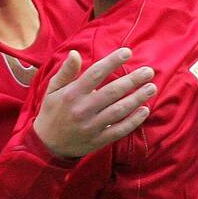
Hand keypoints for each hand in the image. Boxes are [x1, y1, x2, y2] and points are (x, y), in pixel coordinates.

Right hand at [33, 48, 155, 158]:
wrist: (46, 146)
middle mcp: (82, 109)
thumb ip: (65, 72)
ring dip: (137, 98)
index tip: (128, 52)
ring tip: (151, 87)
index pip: (95, 73)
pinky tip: (144, 110)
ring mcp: (91, 126)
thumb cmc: (51, 113)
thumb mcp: (52, 91)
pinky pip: (119, 130)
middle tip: (148, 71)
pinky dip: (133, 121)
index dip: (113, 61)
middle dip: (132, 80)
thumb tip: (75, 53)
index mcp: (71, 94)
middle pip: (112, 91)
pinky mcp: (98, 140)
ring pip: (119, 110)